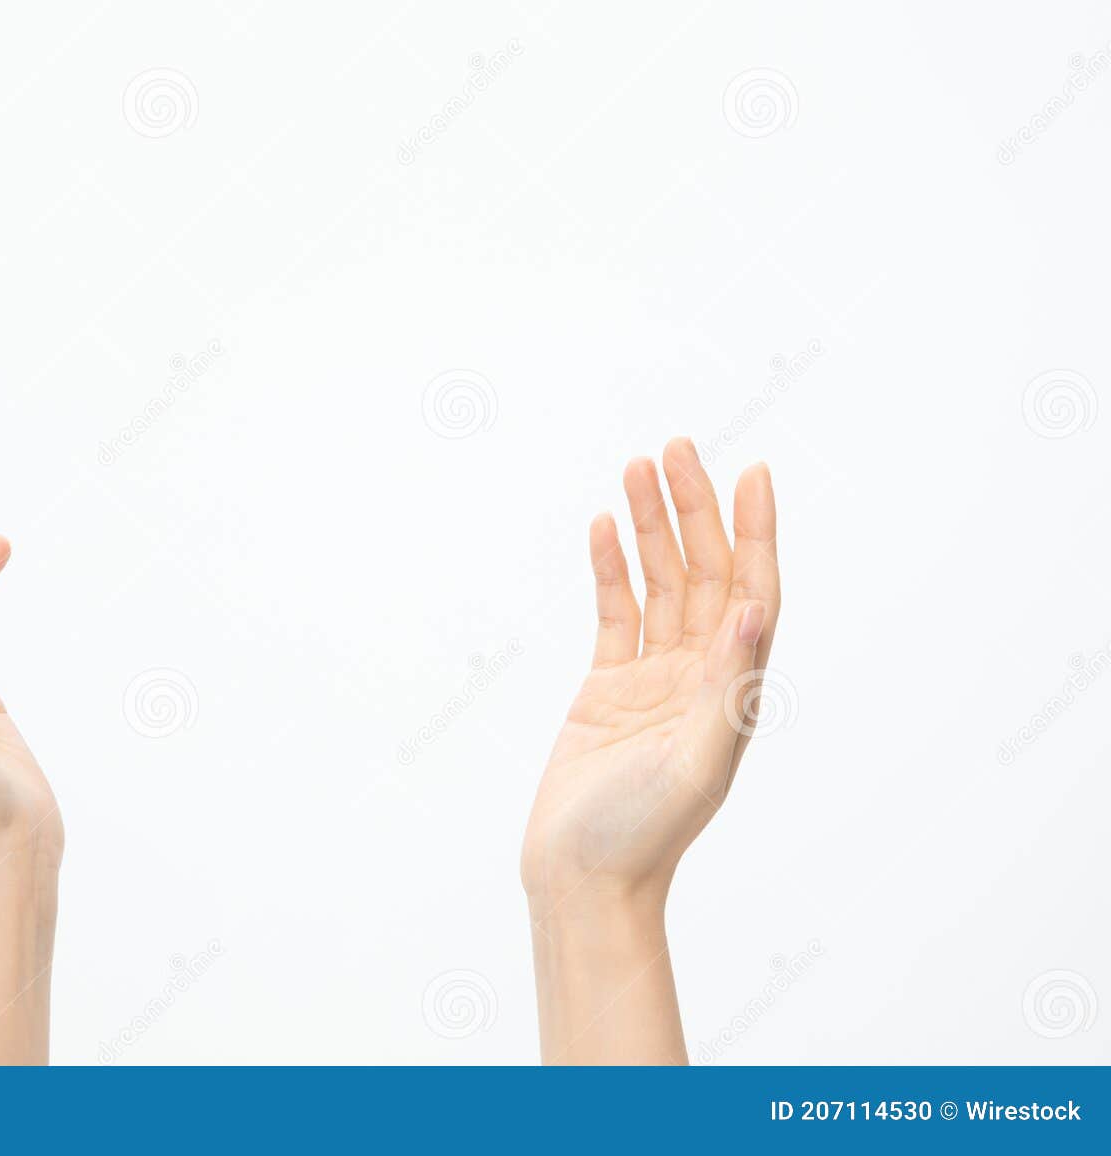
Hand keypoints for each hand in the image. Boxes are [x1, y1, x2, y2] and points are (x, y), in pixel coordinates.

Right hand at [521, 439, 778, 916]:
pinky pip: (615, 615)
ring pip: (659, 586)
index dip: (755, 533)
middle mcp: (699, 677)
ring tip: (637, 469)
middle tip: (678, 448)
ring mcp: (653, 680)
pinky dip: (612, 571)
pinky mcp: (607, 689)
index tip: (754, 474)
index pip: (752, 593)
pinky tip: (606, 529)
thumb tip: (753, 613)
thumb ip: (727, 689)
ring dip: (652, 528)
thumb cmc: (641, 836)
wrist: (582, 880)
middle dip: (694, 510)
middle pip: (704, 574)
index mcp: (730, 692)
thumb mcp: (695, 764)